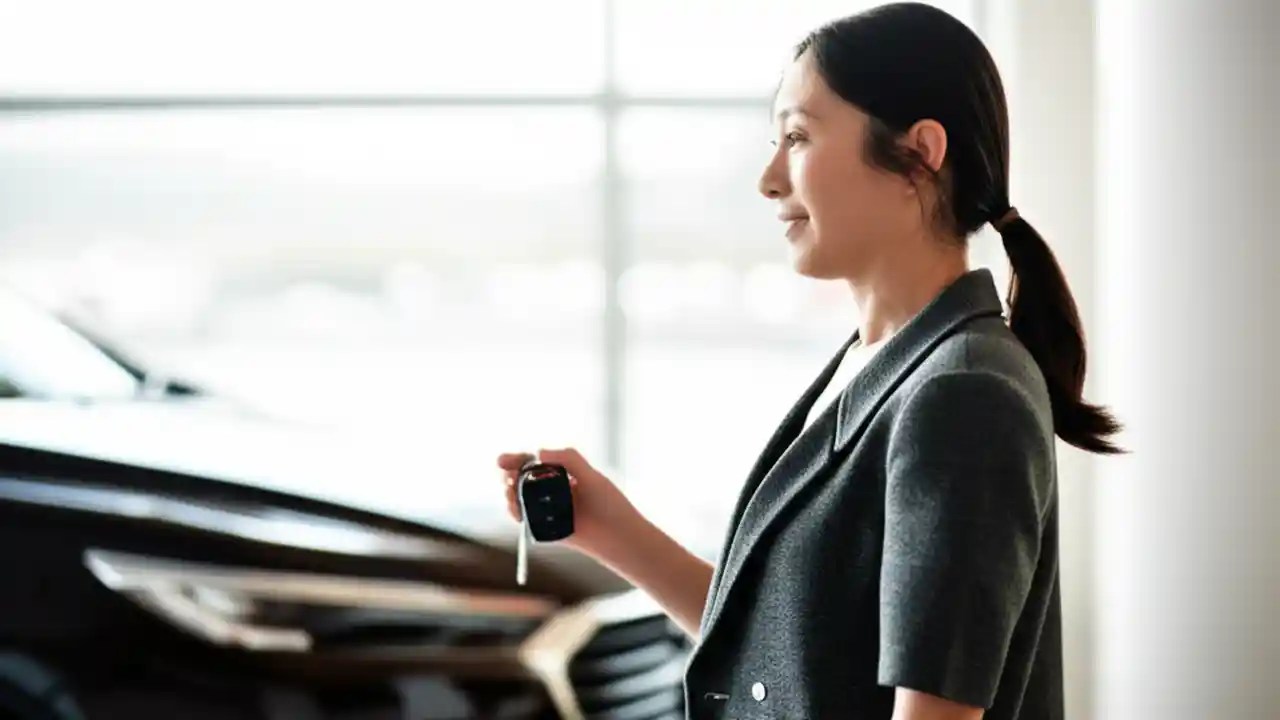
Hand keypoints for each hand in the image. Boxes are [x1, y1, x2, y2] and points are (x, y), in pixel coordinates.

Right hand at [496, 447, 642, 558]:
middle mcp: (553, 491)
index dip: (516, 460)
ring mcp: (548, 510)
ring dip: (509, 494)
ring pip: (520, 499)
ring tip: (510, 493)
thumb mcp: (591, 475)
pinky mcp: (545, 529)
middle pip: (522, 480)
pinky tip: (516, 509)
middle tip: (507, 478)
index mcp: (563, 474)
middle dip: (509, 477)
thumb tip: (538, 452)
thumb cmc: (610, 505)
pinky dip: (516, 513)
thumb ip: (568, 458)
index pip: (534, 463)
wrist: (618, 538)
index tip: (502, 460)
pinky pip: (525, 520)